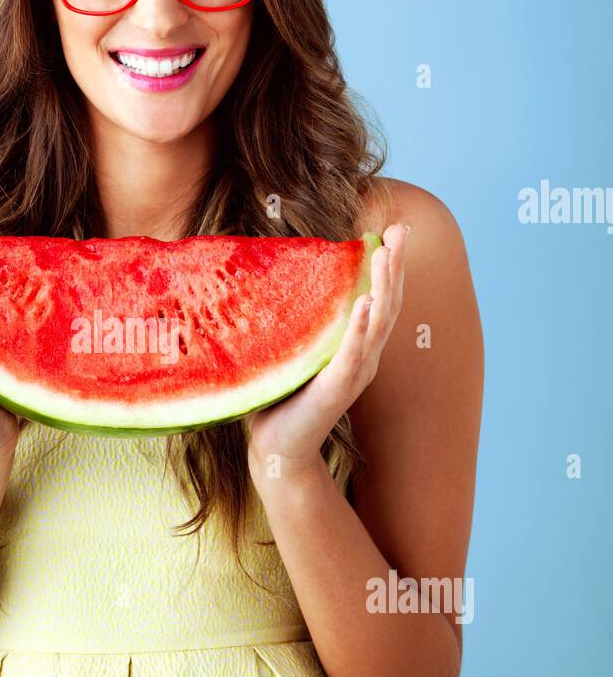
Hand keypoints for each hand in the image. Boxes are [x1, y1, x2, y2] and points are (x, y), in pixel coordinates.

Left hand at [246, 223, 406, 484]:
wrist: (277, 446)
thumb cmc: (283, 398)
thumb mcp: (295, 351)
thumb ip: (299, 321)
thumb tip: (282, 277)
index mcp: (357, 348)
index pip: (380, 300)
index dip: (388, 267)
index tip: (390, 231)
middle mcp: (364, 359)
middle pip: (387, 305)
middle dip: (394, 266)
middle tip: (399, 230)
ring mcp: (354, 374)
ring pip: (377, 325)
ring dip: (383, 287)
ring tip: (386, 256)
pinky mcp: (336, 389)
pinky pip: (353, 354)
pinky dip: (361, 329)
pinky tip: (367, 304)